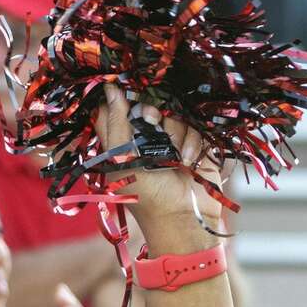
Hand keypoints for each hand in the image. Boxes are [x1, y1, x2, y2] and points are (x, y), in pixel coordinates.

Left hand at [93, 85, 224, 245]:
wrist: (182, 218)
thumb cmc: (144, 196)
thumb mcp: (121, 159)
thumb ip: (115, 124)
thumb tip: (109, 88)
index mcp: (123, 140)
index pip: (119, 106)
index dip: (124, 98)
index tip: (129, 97)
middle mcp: (147, 137)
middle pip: (151, 105)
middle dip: (153, 115)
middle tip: (152, 124)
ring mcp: (173, 139)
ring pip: (176, 114)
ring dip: (175, 135)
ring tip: (174, 159)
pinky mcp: (197, 143)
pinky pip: (196, 126)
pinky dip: (192, 143)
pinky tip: (188, 162)